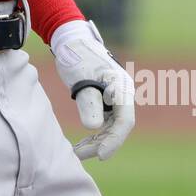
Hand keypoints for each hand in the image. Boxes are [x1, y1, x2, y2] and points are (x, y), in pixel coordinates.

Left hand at [50, 19, 134, 160]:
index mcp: (122, 87)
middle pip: (117, 127)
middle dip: (100, 143)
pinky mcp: (104, 100)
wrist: (70, 41)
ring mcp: (114, 98)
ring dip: (95, 141)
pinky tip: (79, 146)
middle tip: (79, 155)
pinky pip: (102, 122)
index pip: (124, 120)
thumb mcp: (81, 78)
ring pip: (109, 127)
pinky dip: (92, 134)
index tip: (101, 155)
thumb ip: (89, 102)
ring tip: (76, 153)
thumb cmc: (77, 56)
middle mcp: (122, 94)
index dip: (114, 140)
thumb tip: (94, 128)